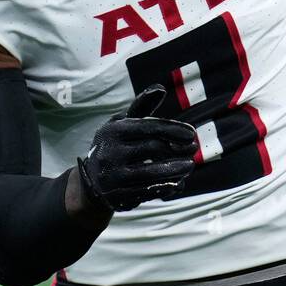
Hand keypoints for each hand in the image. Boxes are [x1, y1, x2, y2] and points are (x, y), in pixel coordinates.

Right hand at [76, 85, 198, 211]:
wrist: (91, 180)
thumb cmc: (114, 144)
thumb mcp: (122, 123)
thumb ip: (142, 107)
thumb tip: (160, 89)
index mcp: (113, 131)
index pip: (149, 127)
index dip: (173, 130)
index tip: (191, 134)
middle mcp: (110, 152)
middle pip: (153, 148)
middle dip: (177, 149)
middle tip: (193, 149)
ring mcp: (113, 176)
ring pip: (152, 173)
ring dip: (176, 170)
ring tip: (190, 166)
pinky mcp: (118, 196)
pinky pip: (148, 191)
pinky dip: (166, 187)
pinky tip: (178, 183)